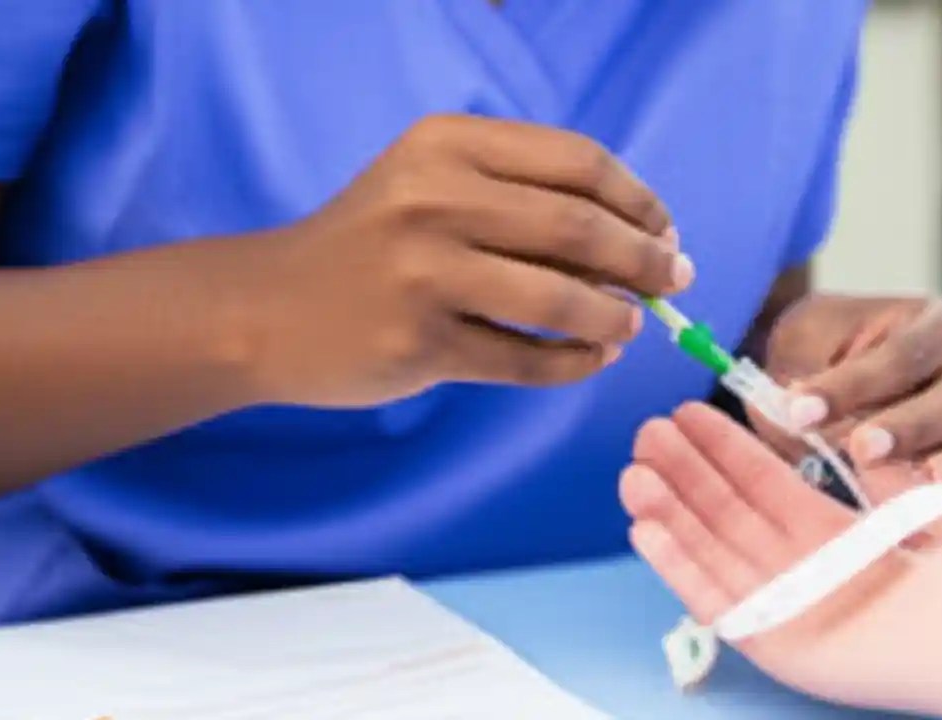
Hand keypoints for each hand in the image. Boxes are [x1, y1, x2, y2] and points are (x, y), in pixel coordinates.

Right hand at [239, 115, 690, 406]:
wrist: (267, 309)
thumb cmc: (370, 245)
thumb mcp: (432, 187)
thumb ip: (521, 198)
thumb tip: (638, 244)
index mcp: (450, 145)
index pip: (579, 163)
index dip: (640, 201)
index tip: (666, 232)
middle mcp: (436, 198)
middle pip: (580, 229)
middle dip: (647, 261)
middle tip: (674, 285)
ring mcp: (423, 273)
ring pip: (560, 300)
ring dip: (616, 318)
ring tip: (631, 328)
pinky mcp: (418, 343)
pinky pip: (526, 360)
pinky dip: (574, 364)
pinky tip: (588, 360)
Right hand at [621, 403, 941, 712]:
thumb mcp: (916, 500)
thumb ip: (874, 465)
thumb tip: (842, 425)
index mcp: (830, 536)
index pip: (763, 483)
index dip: (723, 449)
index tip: (688, 413)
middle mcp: (801, 569)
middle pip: (728, 513)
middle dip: (685, 473)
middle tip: (645, 432)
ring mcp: (785, 607)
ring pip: (714, 549)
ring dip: (671, 511)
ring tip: (632, 472)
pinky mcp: (775, 645)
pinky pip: (717, 599)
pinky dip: (679, 565)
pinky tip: (644, 528)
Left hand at [754, 293, 941, 487]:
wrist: (819, 370)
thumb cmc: (818, 351)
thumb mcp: (808, 347)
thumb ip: (812, 382)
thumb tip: (805, 421)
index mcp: (939, 323)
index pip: (904, 355)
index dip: (854, 385)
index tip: (802, 410)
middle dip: (905, 428)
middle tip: (860, 449)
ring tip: (922, 482)